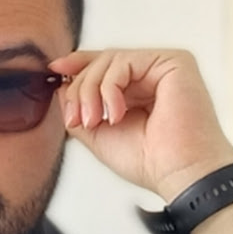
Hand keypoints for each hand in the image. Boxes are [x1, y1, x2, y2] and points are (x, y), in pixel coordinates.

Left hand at [49, 49, 232, 200]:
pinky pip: (124, 61)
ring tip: (94, 121)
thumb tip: (61, 84)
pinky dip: (110, 88)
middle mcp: (153, 75)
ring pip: (109, 60)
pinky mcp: (174, 61)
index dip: (77, 67)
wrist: (178, 174)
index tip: (54, 72)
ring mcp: (164, 66)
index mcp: (138, 90)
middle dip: (79, 89)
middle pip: (101, 62)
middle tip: (77, 120)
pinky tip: (116, 114)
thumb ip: (80, 107)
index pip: (103, 68)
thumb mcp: (98, 133)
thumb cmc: (148, 161)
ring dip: (90, 91)